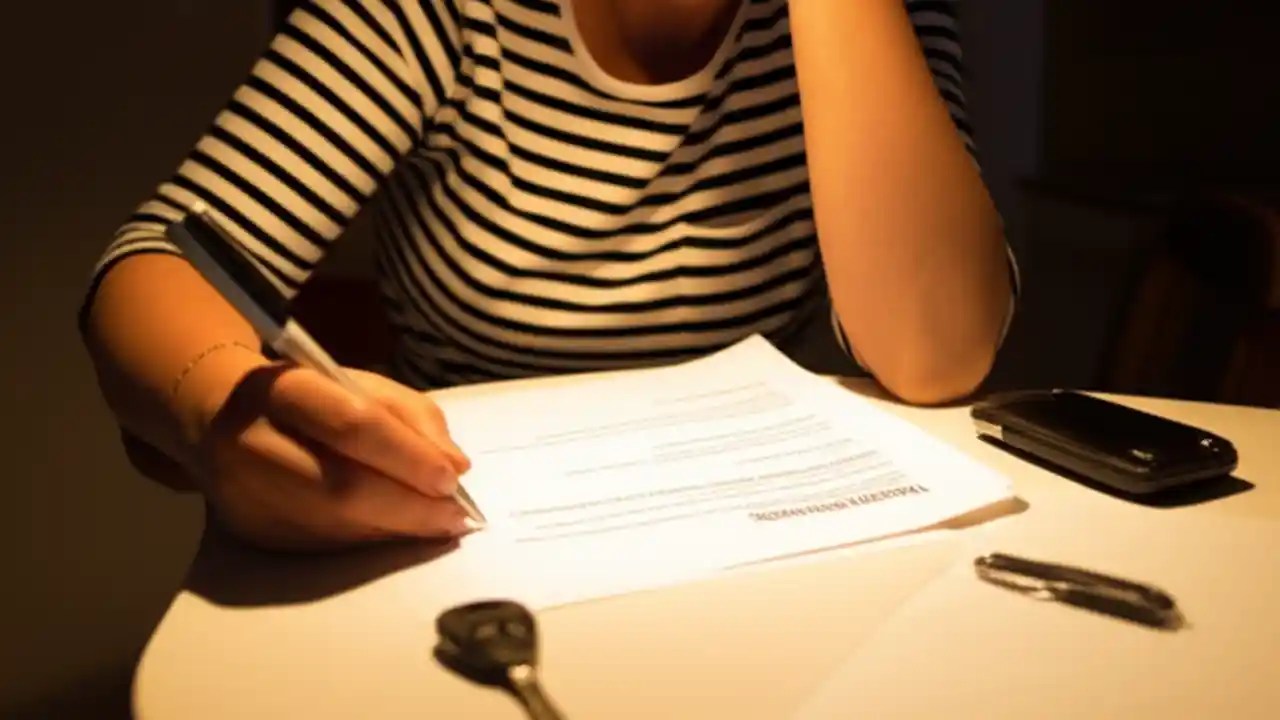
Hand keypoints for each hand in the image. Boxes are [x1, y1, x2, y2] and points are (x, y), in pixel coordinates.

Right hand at [175, 351, 473, 550]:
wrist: (216, 418)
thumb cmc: (308, 396)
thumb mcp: (360, 384)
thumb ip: (413, 417)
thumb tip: (455, 466)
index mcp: (282, 391)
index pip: (352, 426)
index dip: (408, 457)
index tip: (454, 478)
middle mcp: (254, 444)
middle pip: (343, 488)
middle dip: (410, 507)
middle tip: (457, 516)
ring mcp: (246, 495)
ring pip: (337, 525)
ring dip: (397, 529)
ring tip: (438, 525)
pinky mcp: (251, 532)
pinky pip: (325, 545)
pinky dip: (372, 540)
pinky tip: (398, 531)